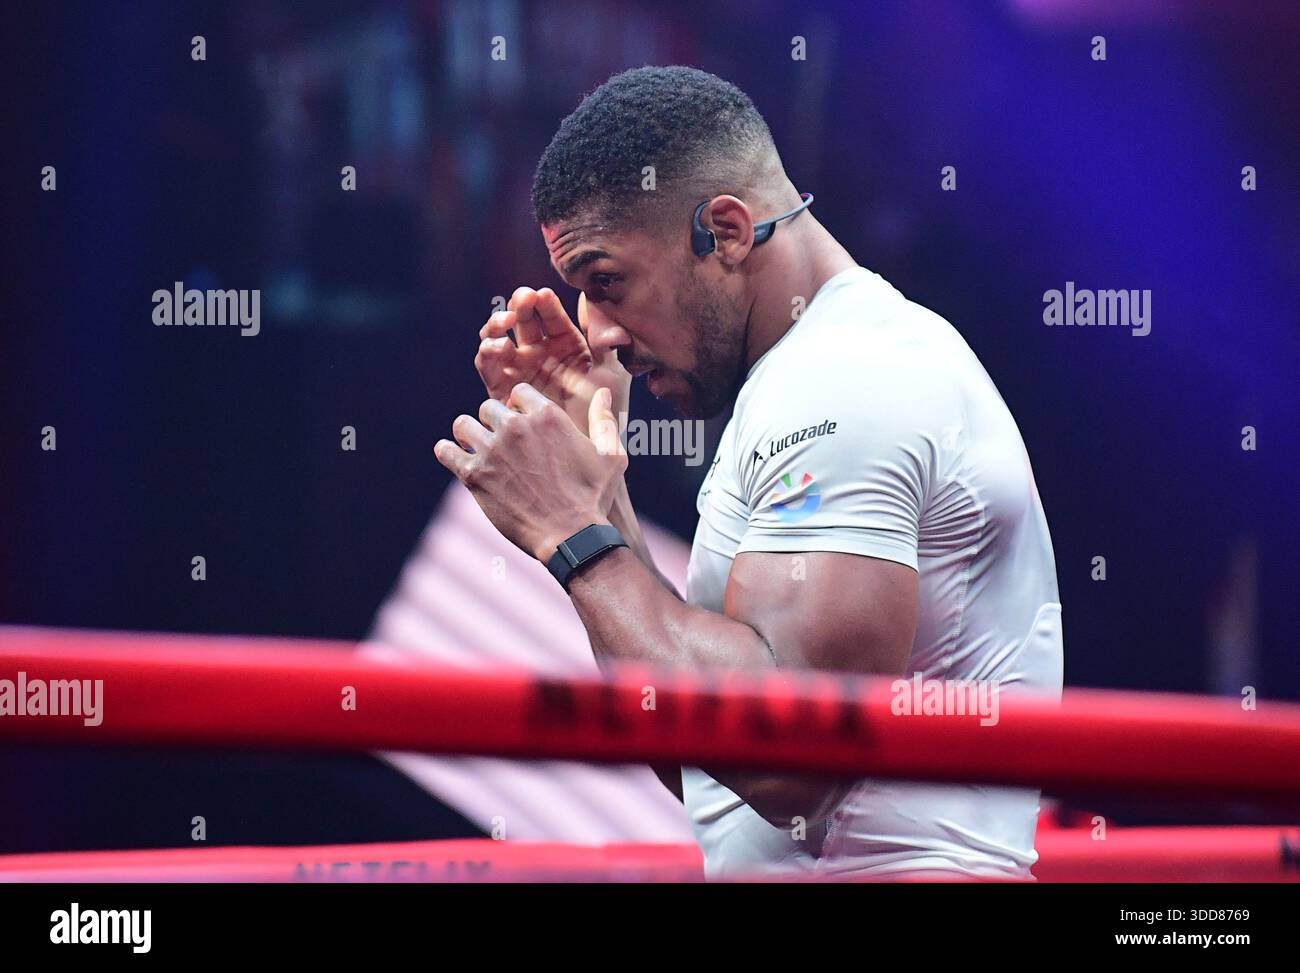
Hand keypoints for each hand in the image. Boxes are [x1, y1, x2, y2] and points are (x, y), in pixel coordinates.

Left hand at [434, 383, 627, 562]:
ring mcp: (493, 450)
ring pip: (464, 425)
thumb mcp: (611, 457)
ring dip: (469, 434)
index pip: (519, 392)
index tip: (520, 420)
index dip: (519, 405)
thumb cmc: (594, 497)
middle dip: (494, 421)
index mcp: (547, 416)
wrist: (571, 537)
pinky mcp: (474, 475)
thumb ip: (604, 420)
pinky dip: (447, 452)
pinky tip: (454, 457)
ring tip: (475, 448)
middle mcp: (517, 427)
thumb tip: (604, 394)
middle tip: (500, 441)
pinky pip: (446, 451)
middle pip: (489, 407)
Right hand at [476, 287, 630, 434]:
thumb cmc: (603, 414)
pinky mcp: (502, 390)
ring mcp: (520, 371)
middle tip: (521, 300)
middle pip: (523, 322)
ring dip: (498, 326)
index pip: (553, 317)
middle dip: (520, 307)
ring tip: (506, 323)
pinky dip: (488, 353)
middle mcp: (541, 354)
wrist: (585, 450)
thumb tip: (592, 301)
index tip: (543, 295)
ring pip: (501, 339)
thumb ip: (605, 339)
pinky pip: (489, 367)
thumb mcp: (610, 372)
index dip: (546, 304)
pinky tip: (498, 347)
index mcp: (567, 346)